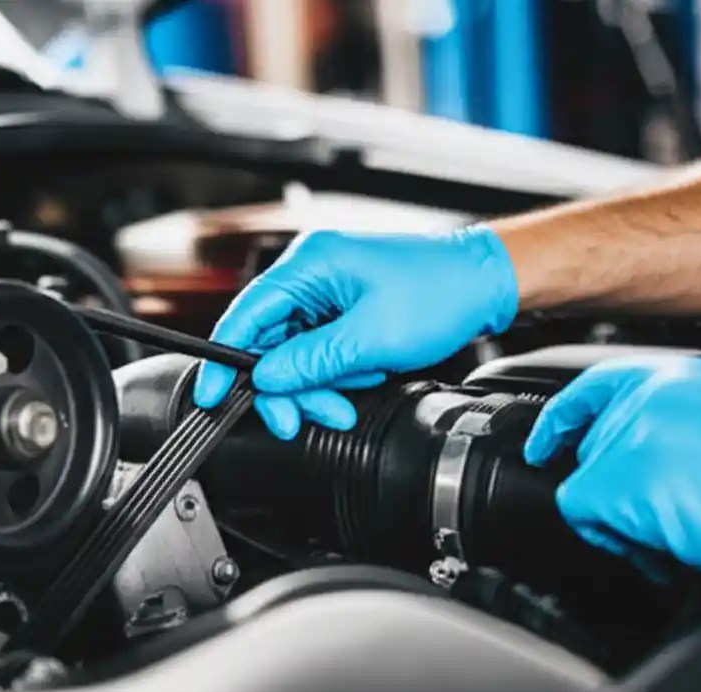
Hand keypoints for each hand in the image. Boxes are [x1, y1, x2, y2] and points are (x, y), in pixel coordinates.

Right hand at [192, 226, 517, 438]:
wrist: (486, 284)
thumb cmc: (439, 292)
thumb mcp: (371, 338)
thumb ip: (311, 361)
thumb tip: (266, 379)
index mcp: (309, 265)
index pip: (246, 314)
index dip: (226, 358)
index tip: (214, 394)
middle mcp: (312, 274)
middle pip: (269, 341)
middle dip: (288, 385)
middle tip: (301, 418)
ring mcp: (327, 291)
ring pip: (295, 353)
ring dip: (318, 384)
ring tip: (349, 397)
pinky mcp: (344, 309)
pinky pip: (321, 350)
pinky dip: (336, 373)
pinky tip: (363, 376)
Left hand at [524, 356, 700, 605]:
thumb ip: (680, 421)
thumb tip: (650, 451)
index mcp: (680, 377)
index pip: (594, 384)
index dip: (561, 419)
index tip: (545, 445)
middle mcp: (651, 397)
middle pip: (589, 450)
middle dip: (616, 494)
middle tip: (669, 520)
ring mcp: (637, 434)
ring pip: (586, 487)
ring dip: (623, 523)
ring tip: (683, 533)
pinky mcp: (630, 480)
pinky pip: (586, 516)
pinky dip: (618, 543)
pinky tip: (668, 548)